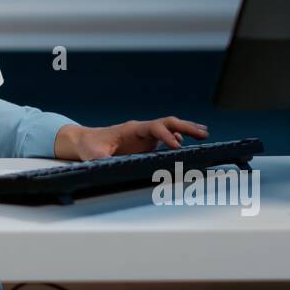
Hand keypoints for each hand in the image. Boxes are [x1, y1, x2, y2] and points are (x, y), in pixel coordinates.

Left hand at [53, 116, 208, 161]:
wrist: (85, 140)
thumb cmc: (89, 146)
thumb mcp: (92, 154)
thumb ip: (100, 159)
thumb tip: (106, 166)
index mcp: (131, 129)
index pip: (154, 128)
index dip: (166, 136)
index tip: (176, 146)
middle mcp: (141, 129)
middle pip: (167, 123)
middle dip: (185, 127)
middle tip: (203, 133)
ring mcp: (144, 134)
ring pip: (169, 127)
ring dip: (186, 129)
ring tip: (205, 133)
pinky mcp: (145, 141)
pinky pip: (166, 136)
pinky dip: (180, 136)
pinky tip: (190, 140)